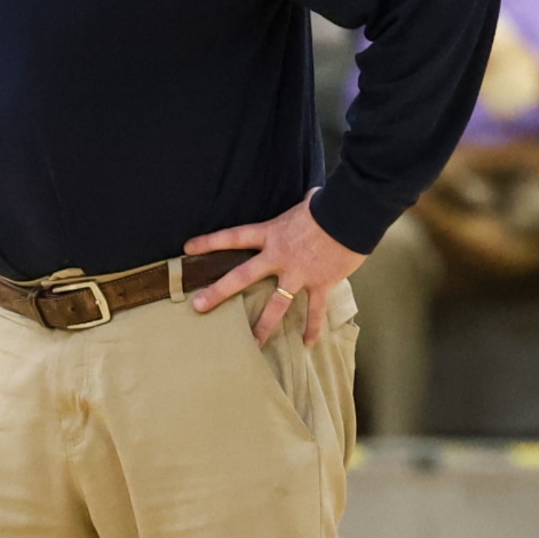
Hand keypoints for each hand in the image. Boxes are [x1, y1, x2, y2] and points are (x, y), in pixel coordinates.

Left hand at [183, 189, 365, 346]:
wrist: (351, 216)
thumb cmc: (328, 206)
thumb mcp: (308, 203)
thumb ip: (305, 204)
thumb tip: (312, 195)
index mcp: (270, 234)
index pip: (232, 237)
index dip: (209, 242)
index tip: (187, 248)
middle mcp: (278, 256)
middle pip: (242, 276)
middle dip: (218, 292)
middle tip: (198, 306)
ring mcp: (298, 273)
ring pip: (276, 304)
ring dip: (264, 325)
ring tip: (253, 343)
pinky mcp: (320, 284)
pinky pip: (314, 310)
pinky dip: (312, 326)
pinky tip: (307, 343)